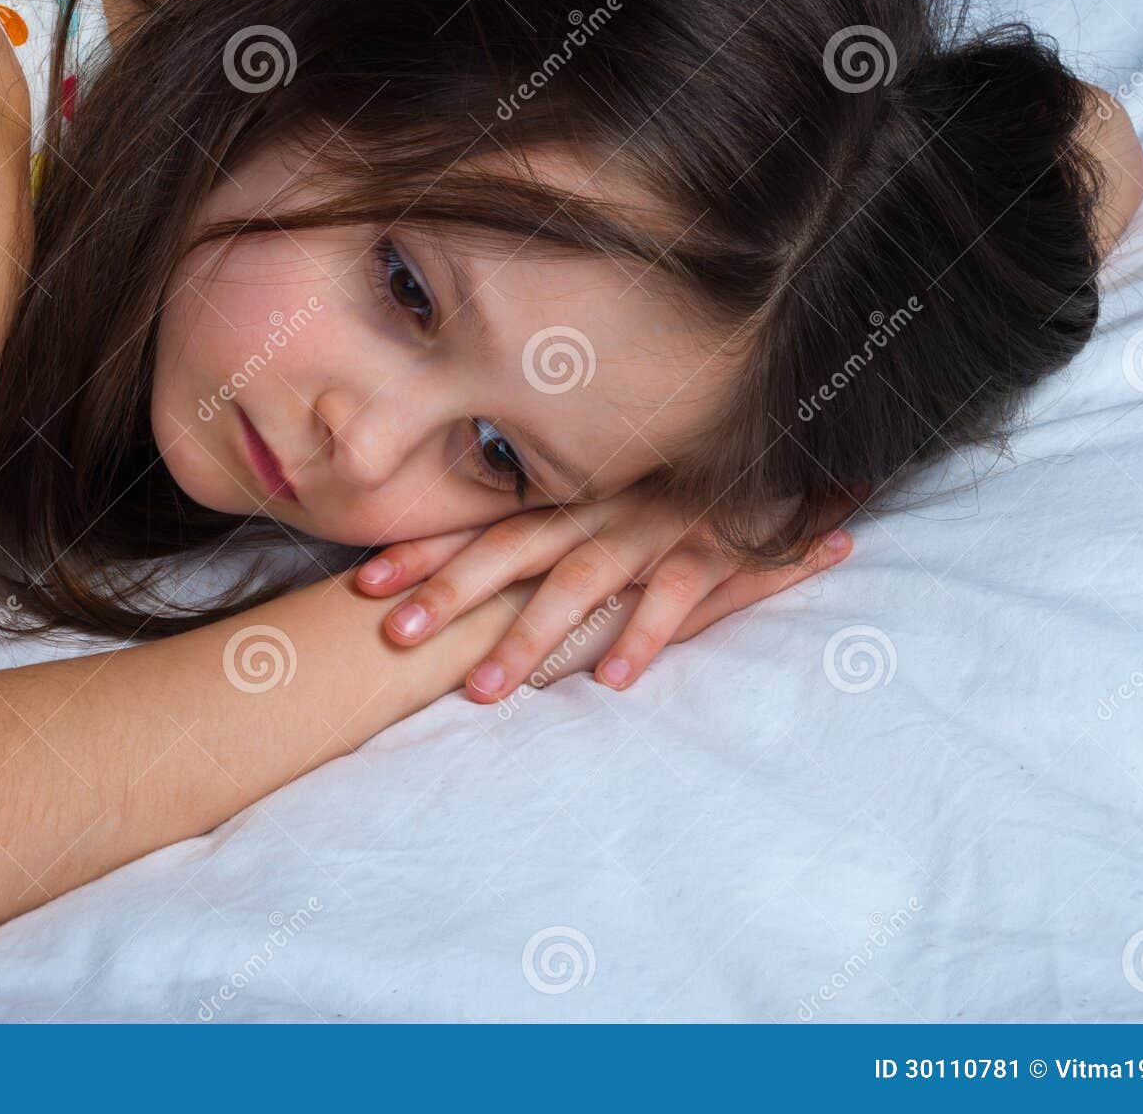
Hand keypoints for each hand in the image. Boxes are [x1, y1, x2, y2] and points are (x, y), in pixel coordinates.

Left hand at [354, 483, 863, 701]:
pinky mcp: (708, 552)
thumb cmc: (680, 482)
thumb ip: (554, 523)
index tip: (365, 582)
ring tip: (482, 691)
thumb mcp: (612, 493)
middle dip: (450, 592)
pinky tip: (611, 682)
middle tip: (394, 636)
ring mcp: (651, 529)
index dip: (425, 551)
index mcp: (568, 497)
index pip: (483, 523)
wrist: (777, 452)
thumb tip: (474, 561)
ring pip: (578, 583)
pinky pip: (672, 597)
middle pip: (511, 550)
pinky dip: (643, 636)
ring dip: (527, 637)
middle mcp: (597, 509)